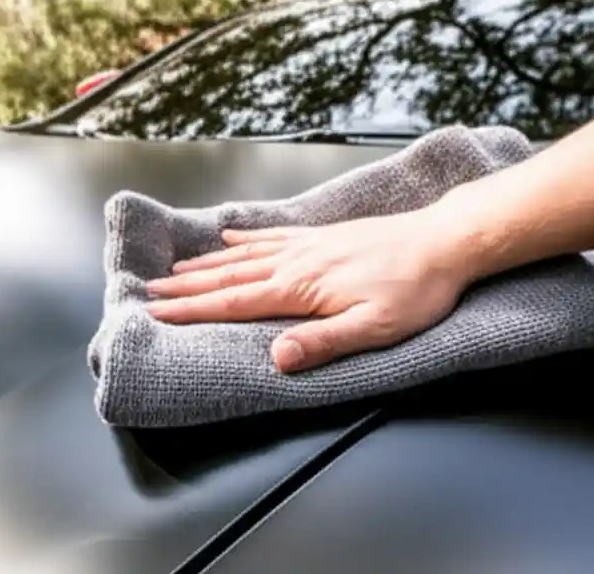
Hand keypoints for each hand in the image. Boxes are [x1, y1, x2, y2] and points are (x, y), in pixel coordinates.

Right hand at [145, 208, 480, 372]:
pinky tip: (229, 235)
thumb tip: (277, 358)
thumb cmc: (414, 291)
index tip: (158, 311)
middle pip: (229, 277)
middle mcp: (295, 263)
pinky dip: (245, 236)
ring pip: (244, 255)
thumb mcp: (374, 329)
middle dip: (187, 287)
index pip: (234, 303)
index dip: (192, 310)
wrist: (443, 243)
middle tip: (150, 291)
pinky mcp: (321, 236)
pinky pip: (272, 235)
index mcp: (300, 290)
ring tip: (177, 268)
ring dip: (207, 264)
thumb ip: (323, 343)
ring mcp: (306, 246)